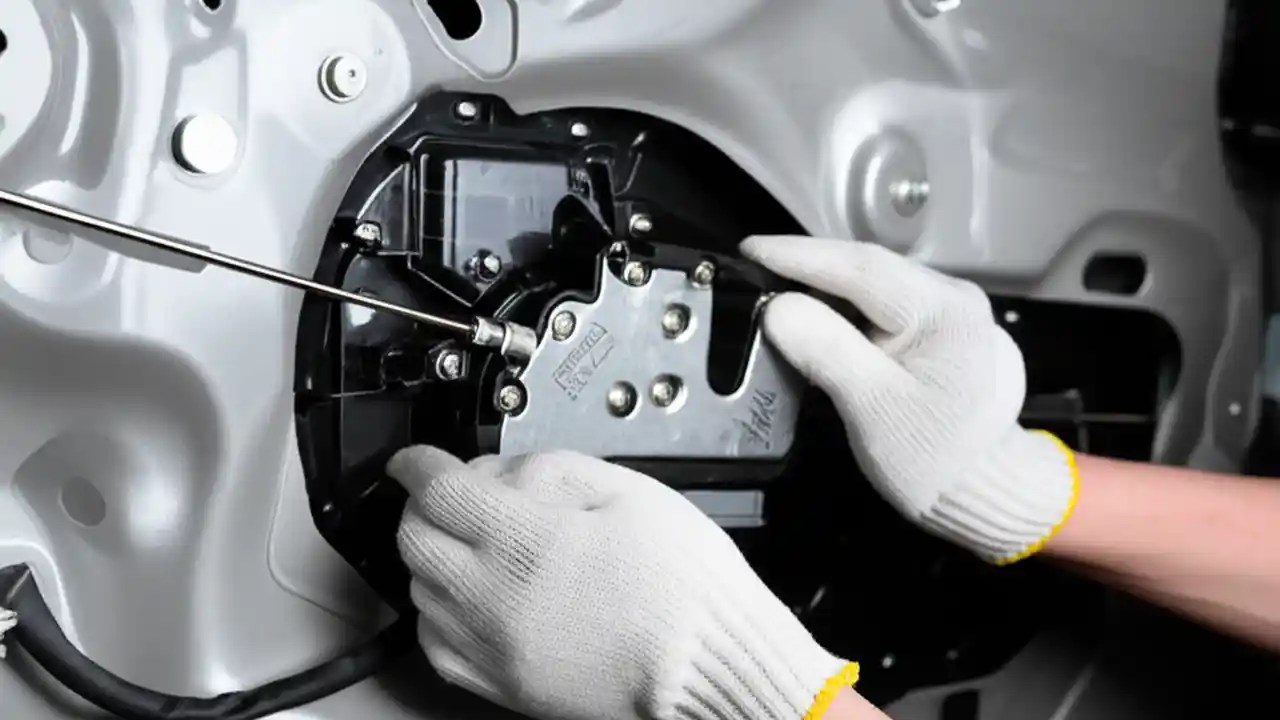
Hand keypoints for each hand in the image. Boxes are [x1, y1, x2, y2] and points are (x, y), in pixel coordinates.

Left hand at [387, 447, 858, 719]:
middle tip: (447, 497)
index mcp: (526, 540)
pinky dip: (437, 613)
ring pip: (419, 591)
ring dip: (429, 557)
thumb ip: (549, 470)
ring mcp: (494, 647)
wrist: (709, 661)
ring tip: (469, 544)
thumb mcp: (627, 490)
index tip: (416, 460)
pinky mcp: (502, 686)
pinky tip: (467, 597)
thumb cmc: (683, 583)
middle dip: (421, 507)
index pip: (436, 490)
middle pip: (414, 540)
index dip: (417, 465)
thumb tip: (498, 470)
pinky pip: (436, 645)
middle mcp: (495, 596)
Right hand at [741, 235, 1078, 563]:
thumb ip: (826, 350)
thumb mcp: (873, 407)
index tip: (749, 248)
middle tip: (754, 263)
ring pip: (876, 286)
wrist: (988, 494)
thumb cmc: (935, 456)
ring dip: (826, 285)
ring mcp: (952, 314)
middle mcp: (953, 298)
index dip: (798, 255)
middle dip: (809, 264)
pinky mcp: (944, 334)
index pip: (860, 266)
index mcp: (943, 309)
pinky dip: (847, 307)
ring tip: (776, 283)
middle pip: (869, 268)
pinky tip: (819, 313)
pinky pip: (886, 306)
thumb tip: (777, 307)